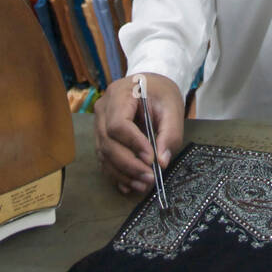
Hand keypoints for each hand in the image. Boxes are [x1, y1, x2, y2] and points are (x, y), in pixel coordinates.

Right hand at [94, 73, 184, 194]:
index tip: (151, 158)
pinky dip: (116, 174)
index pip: (118, 124)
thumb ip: (170, 133)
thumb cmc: (161, 93)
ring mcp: (98, 123)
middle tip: (149, 177)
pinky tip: (130, 185)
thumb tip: (162, 162)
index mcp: (119, 94)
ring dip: (122, 173)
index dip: (133, 144)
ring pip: (103, 154)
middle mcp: (103, 109)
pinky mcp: (101, 137)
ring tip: (142, 185)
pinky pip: (104, 158)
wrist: (151, 86)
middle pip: (107, 142)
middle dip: (128, 164)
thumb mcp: (173, 108)